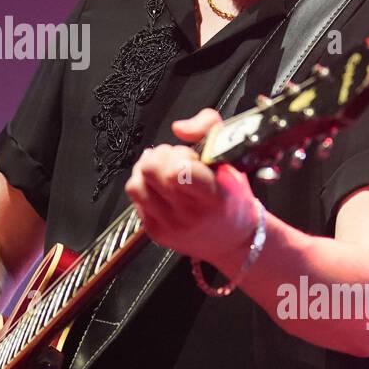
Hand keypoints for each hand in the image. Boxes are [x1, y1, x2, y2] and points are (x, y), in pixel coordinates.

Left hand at [123, 107, 260, 281]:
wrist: (232, 240)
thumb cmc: (232, 198)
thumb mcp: (234, 159)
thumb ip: (209, 128)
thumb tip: (179, 128)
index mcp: (212, 196)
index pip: (179, 172)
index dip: (180, 156)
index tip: (191, 158)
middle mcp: (188, 214)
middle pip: (151, 170)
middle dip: (163, 156)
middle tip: (178, 162)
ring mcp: (169, 225)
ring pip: (136, 183)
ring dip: (149, 171)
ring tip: (166, 173)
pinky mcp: (154, 232)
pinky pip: (135, 198)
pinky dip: (145, 186)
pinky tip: (162, 188)